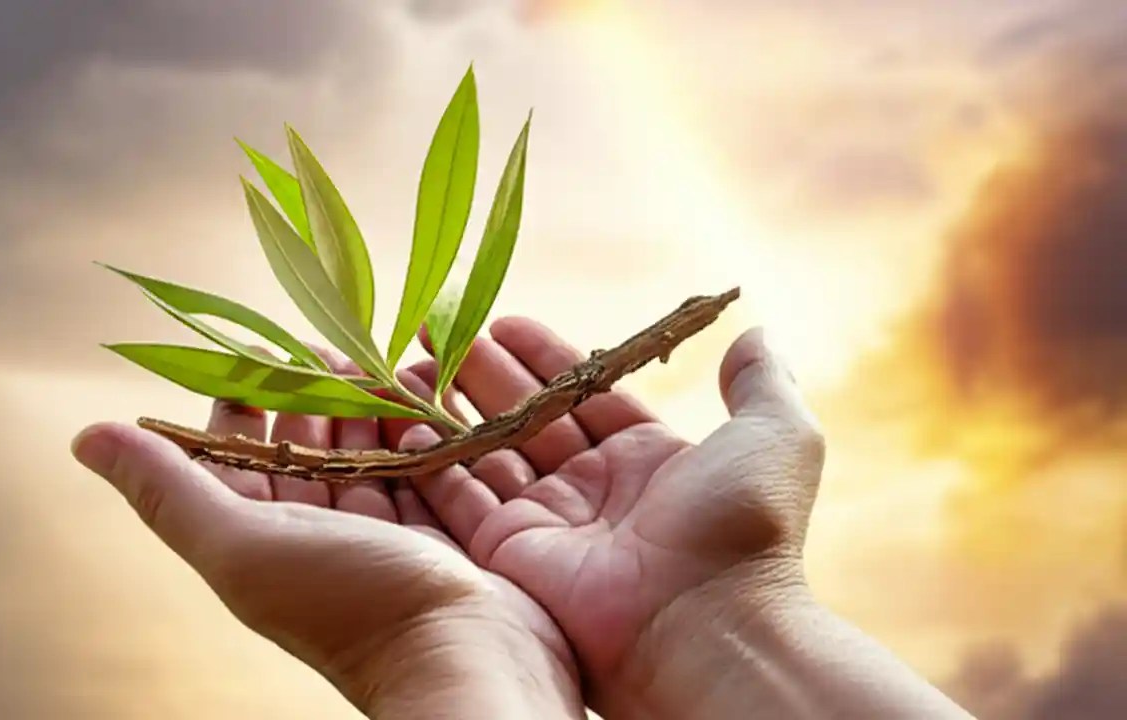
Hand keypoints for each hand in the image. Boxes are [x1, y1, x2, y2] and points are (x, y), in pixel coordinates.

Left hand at [71, 351, 582, 719]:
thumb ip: (169, 491)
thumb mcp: (244, 545)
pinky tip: (422, 393)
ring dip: (363, 401)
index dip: (236, 399)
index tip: (255, 346)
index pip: (232, 453)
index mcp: (260, 538)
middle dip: (307, 391)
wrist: (469, 659)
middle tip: (325, 345)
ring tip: (374, 358)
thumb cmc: (352, 606)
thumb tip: (85, 437)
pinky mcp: (435, 526)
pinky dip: (415, 425)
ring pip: (362, 448)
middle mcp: (315, 534)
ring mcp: (378, 531)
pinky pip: (418, 462)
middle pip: (302, 445)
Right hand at [407, 320, 964, 717]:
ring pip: (488, 453)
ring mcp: (550, 524)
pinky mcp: (510, 555)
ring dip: (450, 408)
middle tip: (439, 327)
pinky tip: (406, 420)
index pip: (584, 394)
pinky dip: (433, 464)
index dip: (544, 356)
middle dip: (484, 372)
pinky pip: (462, 500)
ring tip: (411, 361)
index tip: (501, 319)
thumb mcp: (776, 436)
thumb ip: (760, 382)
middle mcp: (594, 490)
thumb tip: (755, 331)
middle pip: (528, 417)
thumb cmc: (742, 528)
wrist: (705, 625)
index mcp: (648, 460)